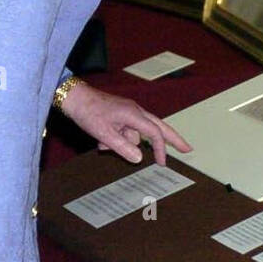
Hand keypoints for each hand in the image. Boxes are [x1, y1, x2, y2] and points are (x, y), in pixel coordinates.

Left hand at [60, 82, 191, 164]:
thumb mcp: (104, 134)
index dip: (160, 149)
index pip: (154, 133)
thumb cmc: (88, 113)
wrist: (75, 98)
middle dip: (173, 138)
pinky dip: (117, 138)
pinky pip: (125, 130)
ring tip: (103, 144)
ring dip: (123, 142)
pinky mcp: (121, 114)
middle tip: (187, 148)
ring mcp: (128, 111)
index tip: (162, 163)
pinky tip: (102, 141)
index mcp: (133, 114)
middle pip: (160, 126)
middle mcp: (135, 111)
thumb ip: (122, 147)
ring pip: (136, 133)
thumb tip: (140, 158)